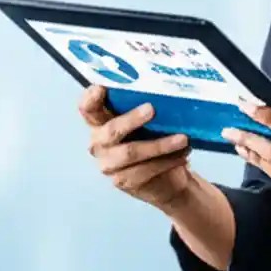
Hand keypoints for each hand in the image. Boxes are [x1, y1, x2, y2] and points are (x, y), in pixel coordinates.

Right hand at [79, 85, 193, 211]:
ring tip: (183, 139)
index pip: (87, 108)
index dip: (90, 99)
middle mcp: (99, 143)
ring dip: (160, 145)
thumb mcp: (147, 121)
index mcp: (100, 122)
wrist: (165, 179)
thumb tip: (166, 90)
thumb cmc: (152, 140)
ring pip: (131, 152)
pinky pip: (145, 170)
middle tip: (152, 109)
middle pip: (111, 130)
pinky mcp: (122, 181)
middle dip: (131, 119)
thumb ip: (145, 106)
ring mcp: (108, 164)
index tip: (100, 89)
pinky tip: (183, 155)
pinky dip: (167, 161)